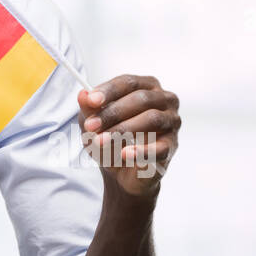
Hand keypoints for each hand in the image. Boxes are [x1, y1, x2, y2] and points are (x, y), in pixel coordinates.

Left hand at [77, 74, 179, 198]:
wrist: (120, 172)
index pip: (129, 83)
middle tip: (91, 126)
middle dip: (113, 112)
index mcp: (146, 87)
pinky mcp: (171, 146)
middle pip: (141, 99)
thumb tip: (83, 94)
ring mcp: (171, 122)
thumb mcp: (94, 123)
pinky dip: (141, 151)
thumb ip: (88, 109)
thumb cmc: (110, 139)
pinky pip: (159, 147)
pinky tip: (125, 154)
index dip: (109, 91)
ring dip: (123, 130)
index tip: (91, 101)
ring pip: (151, 119)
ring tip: (101, 141)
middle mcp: (164, 100)